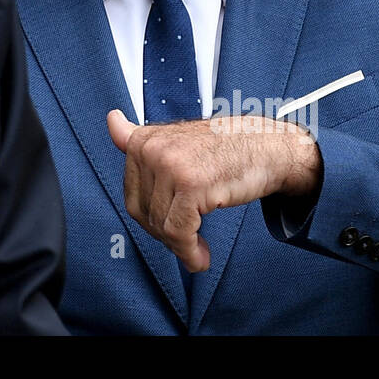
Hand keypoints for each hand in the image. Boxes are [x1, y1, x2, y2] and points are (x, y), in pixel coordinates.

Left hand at [107, 109, 322, 270]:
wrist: (267, 146)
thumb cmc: (225, 147)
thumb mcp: (175, 138)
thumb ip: (139, 137)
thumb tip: (111, 120)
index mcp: (144, 140)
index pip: (132, 197)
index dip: (153, 220)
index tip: (171, 229)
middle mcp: (152, 149)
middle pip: (143, 214)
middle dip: (165, 235)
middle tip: (188, 242)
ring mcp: (170, 165)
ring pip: (161, 226)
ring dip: (180, 247)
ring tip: (197, 251)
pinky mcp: (190, 184)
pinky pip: (179, 232)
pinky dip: (189, 252)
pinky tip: (201, 258)